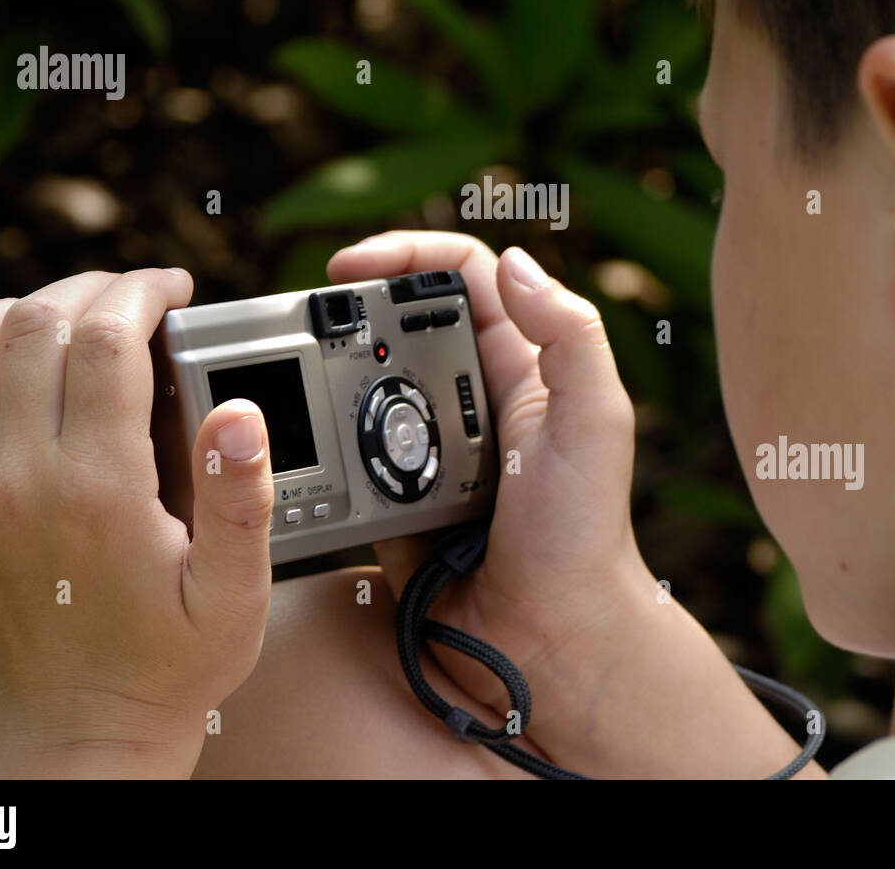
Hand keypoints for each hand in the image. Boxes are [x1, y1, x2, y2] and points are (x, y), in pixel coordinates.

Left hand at [0, 269, 275, 777]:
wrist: (77, 738)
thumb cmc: (166, 664)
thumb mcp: (237, 594)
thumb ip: (243, 498)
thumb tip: (239, 410)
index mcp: (98, 490)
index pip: (105, 339)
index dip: (144, 291)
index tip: (175, 288)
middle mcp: (15, 482)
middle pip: (32, 324)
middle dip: (91, 288)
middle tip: (134, 297)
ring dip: (13, 313)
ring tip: (66, 320)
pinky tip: (9, 375)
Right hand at [331, 233, 823, 778]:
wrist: (550, 642)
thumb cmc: (584, 535)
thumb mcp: (596, 421)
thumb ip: (569, 336)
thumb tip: (513, 261)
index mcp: (519, 365)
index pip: (460, 276)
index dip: (406, 253)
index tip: (348, 264)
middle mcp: (469, 396)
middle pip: (397, 322)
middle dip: (350, 312)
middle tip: (308, 323)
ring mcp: (425, 446)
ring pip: (362, 386)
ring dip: (330, 380)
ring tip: (299, 385)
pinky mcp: (392, 495)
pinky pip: (347, 455)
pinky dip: (324, 445)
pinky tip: (302, 446)